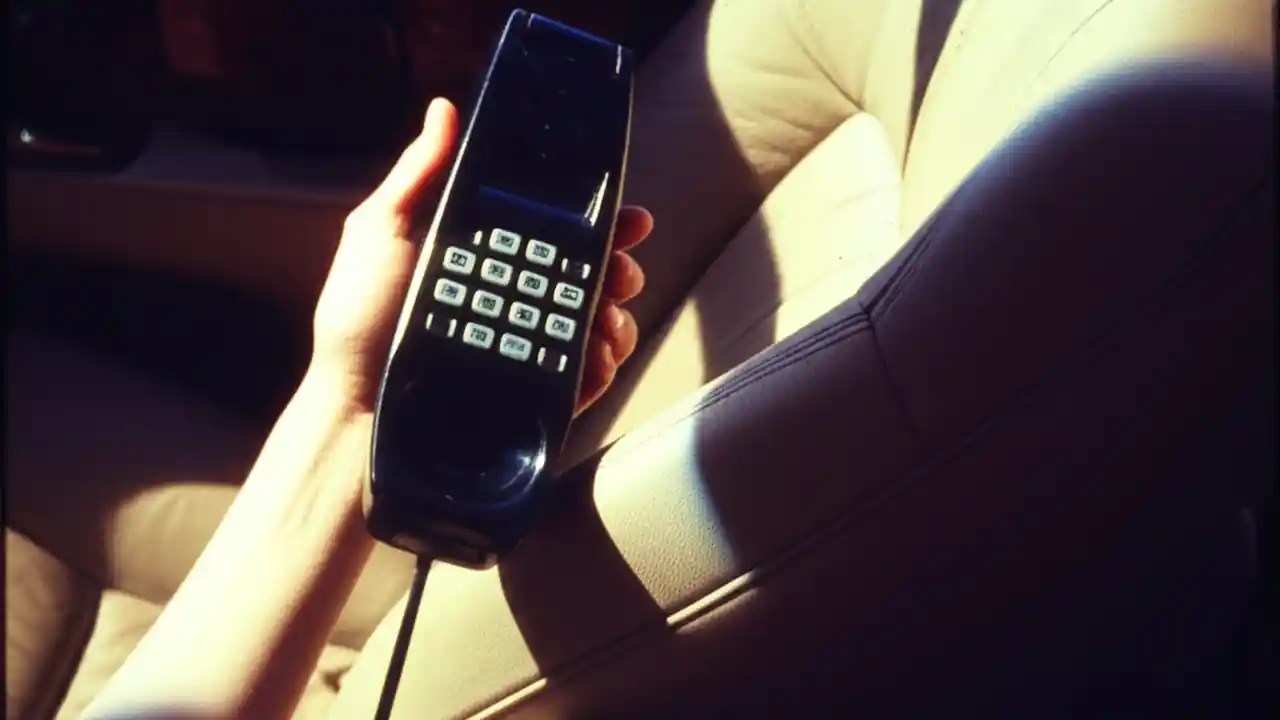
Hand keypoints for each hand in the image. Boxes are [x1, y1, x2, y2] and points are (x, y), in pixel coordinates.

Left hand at [311, 98, 651, 414]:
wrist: (356, 409)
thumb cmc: (357, 323)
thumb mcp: (380, 235)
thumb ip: (419, 174)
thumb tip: (444, 109)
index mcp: (485, 259)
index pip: (554, 231)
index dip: (597, 219)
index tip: (626, 215)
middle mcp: (513, 301)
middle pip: (590, 274)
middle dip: (618, 266)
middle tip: (619, 269)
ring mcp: (527, 349)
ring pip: (600, 323)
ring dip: (617, 314)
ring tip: (605, 319)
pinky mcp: (535, 396)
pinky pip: (589, 375)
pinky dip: (605, 362)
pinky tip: (597, 354)